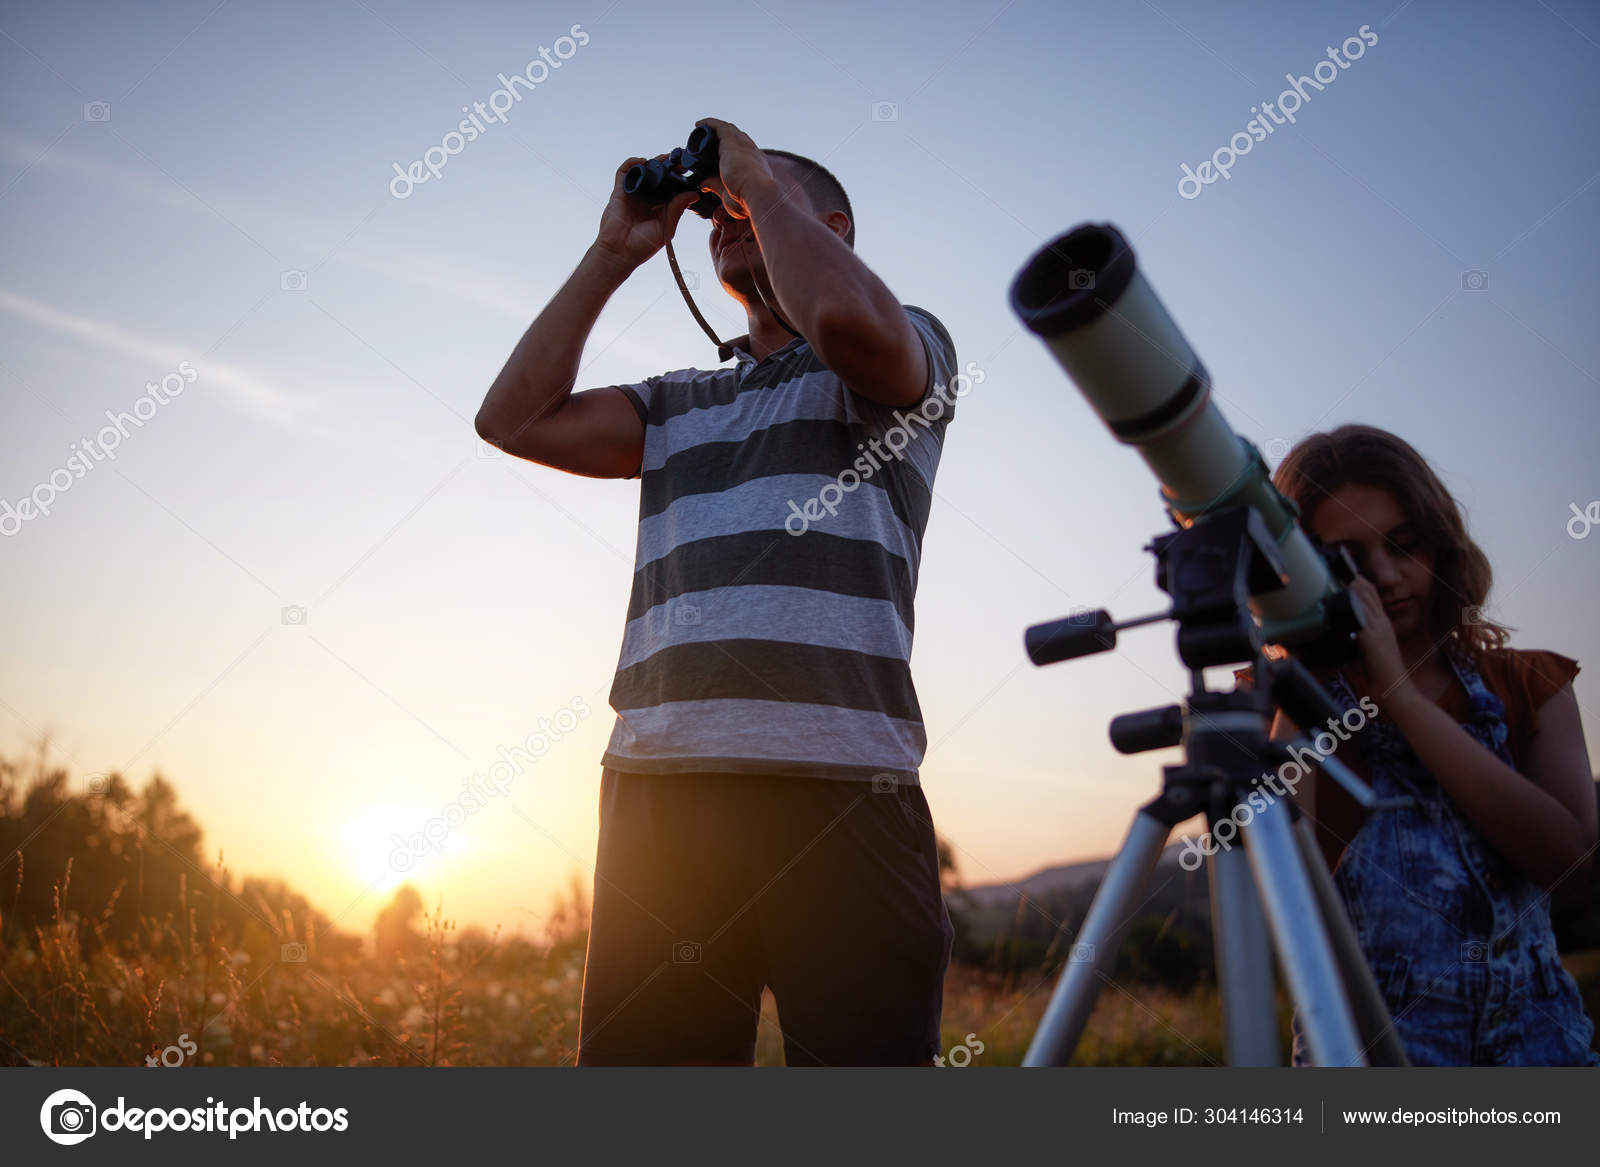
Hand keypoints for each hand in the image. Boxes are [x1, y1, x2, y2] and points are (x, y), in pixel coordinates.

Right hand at [592, 154, 701, 270]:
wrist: (619, 252)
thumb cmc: (642, 246)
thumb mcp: (666, 228)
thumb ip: (677, 209)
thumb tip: (694, 193)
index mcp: (661, 209)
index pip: (673, 189)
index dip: (681, 179)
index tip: (691, 169)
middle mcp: (648, 200)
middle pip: (659, 177)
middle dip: (669, 167)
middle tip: (680, 158)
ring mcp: (634, 194)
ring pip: (644, 172)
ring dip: (653, 163)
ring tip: (664, 158)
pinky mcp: (620, 191)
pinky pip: (624, 172)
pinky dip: (632, 163)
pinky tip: (642, 161)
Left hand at [692, 117, 776, 220]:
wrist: (757, 192)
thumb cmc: (748, 200)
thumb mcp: (728, 194)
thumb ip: (715, 186)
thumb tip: (703, 184)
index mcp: (756, 166)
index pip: (745, 154)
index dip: (734, 152)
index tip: (722, 154)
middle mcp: (751, 152)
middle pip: (737, 139)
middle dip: (724, 138)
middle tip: (710, 141)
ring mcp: (742, 144)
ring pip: (728, 130)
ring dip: (716, 129)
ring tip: (703, 130)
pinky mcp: (732, 141)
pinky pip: (718, 127)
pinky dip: (709, 124)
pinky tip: (699, 124)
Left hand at [1348, 575, 1417, 708]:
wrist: (1395, 688)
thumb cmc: (1381, 672)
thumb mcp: (1371, 648)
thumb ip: (1362, 637)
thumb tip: (1348, 630)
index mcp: (1382, 625)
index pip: (1372, 597)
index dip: (1360, 582)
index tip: (1347, 570)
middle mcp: (1382, 623)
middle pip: (1369, 593)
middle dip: (1355, 577)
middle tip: (1339, 562)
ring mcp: (1378, 630)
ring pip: (1366, 600)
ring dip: (1354, 585)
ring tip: (1341, 570)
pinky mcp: (1372, 639)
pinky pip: (1363, 617)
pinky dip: (1354, 605)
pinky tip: (1344, 595)